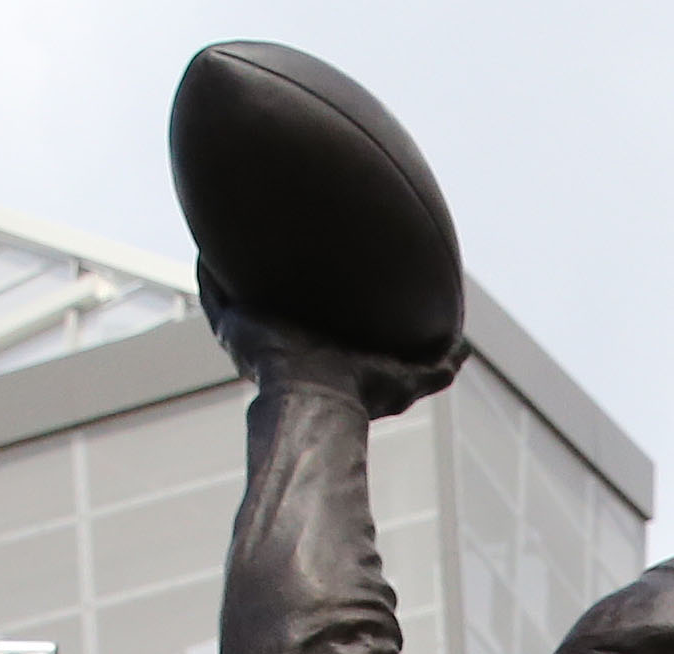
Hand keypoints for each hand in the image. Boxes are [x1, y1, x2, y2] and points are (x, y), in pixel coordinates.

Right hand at [197, 264, 462, 421]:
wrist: (319, 401)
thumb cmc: (361, 394)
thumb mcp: (409, 379)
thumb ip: (439, 366)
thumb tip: (466, 348)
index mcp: (316, 352)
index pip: (313, 319)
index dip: (315, 295)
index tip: (324, 268)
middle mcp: (281, 342)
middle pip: (272, 302)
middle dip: (270, 277)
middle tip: (275, 242)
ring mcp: (252, 335)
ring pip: (237, 295)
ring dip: (233, 267)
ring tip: (229, 233)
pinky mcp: (232, 327)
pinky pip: (212, 291)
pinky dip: (207, 267)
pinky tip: (206, 240)